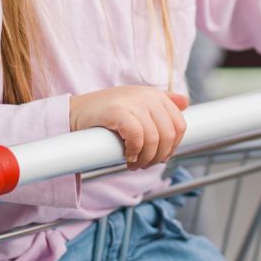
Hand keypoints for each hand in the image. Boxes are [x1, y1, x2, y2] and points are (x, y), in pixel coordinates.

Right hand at [70, 86, 189, 169]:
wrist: (74, 113)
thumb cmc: (106, 113)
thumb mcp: (137, 105)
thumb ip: (161, 103)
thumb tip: (186, 102)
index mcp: (155, 95)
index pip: (179, 125)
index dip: (173, 146)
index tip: (161, 157)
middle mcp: (147, 96)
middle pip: (169, 134)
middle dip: (160, 155)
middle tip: (146, 165)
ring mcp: (132, 102)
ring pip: (154, 138)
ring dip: (146, 158)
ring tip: (135, 164)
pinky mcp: (118, 111)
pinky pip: (137, 137)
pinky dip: (134, 152)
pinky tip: (127, 157)